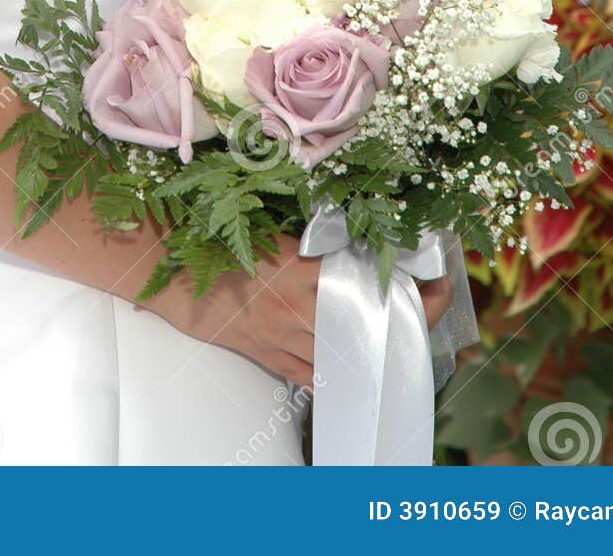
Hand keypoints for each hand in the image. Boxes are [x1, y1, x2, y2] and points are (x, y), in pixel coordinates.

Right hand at [150, 246, 455, 391]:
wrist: (171, 277)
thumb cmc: (217, 244)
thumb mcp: (274, 235)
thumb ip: (317, 245)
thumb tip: (364, 245)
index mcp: (301, 273)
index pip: (373, 287)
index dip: (413, 291)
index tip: (440, 279)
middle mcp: (298, 313)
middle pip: (369, 329)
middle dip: (409, 321)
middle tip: (434, 305)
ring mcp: (284, 342)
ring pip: (347, 357)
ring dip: (379, 348)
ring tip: (403, 334)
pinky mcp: (270, 359)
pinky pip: (315, 377)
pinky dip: (341, 375)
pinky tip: (358, 369)